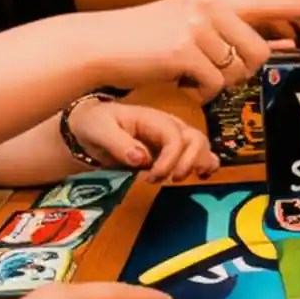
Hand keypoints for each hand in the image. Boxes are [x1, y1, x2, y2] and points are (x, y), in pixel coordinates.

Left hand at [69, 101, 218, 182]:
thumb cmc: (96, 125)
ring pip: (202, 146)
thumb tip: (142, 159)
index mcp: (152, 118)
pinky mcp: (177, 149)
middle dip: (186, 163)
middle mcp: (170, 125)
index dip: (170, 159)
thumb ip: (118, 143)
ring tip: (177, 178)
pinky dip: (207, 165)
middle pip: (196, 139)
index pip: (174, 137)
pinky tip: (201, 175)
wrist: (92, 126)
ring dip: (197, 164)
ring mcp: (176, 136)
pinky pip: (202, 153)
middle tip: (164, 180)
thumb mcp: (99, 131)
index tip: (152, 178)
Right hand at [89, 0, 299, 102]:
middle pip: (263, 53)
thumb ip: (233, 32)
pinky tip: (175, 79)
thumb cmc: (149, 42)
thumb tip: (274, 50)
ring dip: (216, 84)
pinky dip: (197, 92)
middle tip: (209, 71)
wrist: (100, 43)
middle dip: (243, 72)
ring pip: (239, 72)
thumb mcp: (193, 25)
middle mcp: (215, 5)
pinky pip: (213, 86)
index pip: (287, 2)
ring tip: (186, 72)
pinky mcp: (185, 50)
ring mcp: (199, 25)